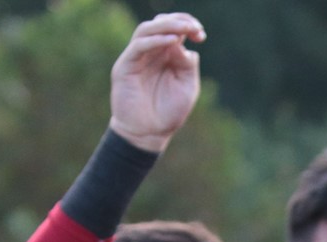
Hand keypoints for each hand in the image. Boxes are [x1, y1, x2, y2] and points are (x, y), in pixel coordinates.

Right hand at [109, 13, 205, 152]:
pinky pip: (139, 46)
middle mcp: (151, 53)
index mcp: (166, 55)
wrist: (149, 134)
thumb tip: (183, 45)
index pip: (174, 29)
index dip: (187, 25)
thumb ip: (187, 65)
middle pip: (160, 23)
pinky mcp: (125, 66)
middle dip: (178, 21)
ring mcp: (137, 58)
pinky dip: (155, 41)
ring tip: (183, 29)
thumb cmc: (169, 112)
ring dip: (166, 26)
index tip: (201, 34)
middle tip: (194, 28)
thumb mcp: (187, 87)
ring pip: (147, 29)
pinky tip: (171, 42)